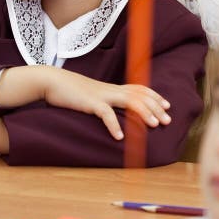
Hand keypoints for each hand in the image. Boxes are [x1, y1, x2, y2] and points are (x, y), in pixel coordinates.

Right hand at [39, 69, 171, 140]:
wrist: (51, 81)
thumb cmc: (70, 91)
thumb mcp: (92, 95)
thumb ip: (104, 101)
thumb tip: (112, 112)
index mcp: (112, 88)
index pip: (139, 89)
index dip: (154, 96)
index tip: (167, 105)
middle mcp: (111, 89)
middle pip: (140, 96)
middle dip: (156, 107)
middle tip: (167, 120)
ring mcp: (102, 95)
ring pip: (130, 101)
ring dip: (143, 113)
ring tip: (154, 125)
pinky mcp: (90, 102)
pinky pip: (105, 113)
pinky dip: (114, 125)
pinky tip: (120, 137)